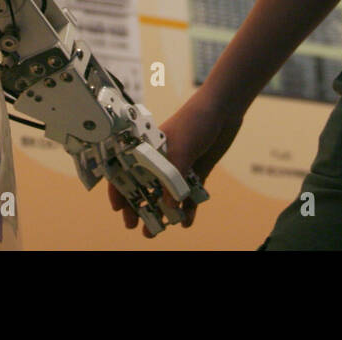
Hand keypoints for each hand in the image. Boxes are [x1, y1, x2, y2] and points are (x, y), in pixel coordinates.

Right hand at [107, 88, 242, 237]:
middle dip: (138, 207)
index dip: (118, 189)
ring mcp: (177, 167)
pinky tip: (186, 222)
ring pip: (165, 195)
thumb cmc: (194, 122)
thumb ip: (172, 179)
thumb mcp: (181, 151)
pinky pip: (187, 196)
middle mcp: (159, 160)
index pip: (125, 170)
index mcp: (147, 149)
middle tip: (134, 226)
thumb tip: (168, 207)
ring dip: (161, 213)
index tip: (118, 208)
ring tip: (157, 231)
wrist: (223, 110)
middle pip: (143, 187)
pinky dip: (186, 209)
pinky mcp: (195, 172)